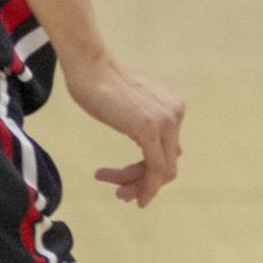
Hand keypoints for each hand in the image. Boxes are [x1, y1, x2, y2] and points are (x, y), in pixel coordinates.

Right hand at [64, 58, 184, 206]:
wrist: (87, 67)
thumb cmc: (96, 84)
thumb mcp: (129, 107)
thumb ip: (148, 125)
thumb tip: (169, 151)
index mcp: (173, 108)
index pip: (168, 151)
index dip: (149, 173)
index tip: (126, 184)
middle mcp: (175, 114)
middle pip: (167, 164)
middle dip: (144, 184)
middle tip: (120, 195)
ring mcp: (166, 121)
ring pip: (161, 170)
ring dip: (136, 185)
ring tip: (114, 190)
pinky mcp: (150, 129)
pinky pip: (155, 168)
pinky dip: (144, 186)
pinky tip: (124, 192)